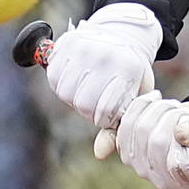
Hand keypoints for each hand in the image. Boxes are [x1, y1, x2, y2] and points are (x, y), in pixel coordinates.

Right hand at [47, 3, 161, 135]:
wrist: (124, 34)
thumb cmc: (130, 73)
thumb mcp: (134, 97)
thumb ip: (117, 127)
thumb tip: (100, 154)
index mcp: (128, 69)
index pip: (104, 113)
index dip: (105, 119)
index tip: (111, 110)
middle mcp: (105, 55)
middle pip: (83, 104)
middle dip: (89, 109)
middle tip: (98, 99)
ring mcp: (84, 47)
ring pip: (66, 93)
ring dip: (75, 96)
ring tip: (88, 87)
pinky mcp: (66, 43)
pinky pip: (54, 78)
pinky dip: (62, 83)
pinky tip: (76, 77)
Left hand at [116, 92, 188, 188]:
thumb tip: (180, 134)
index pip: (180, 163)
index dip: (186, 136)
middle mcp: (163, 182)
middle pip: (157, 143)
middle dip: (172, 116)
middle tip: (183, 110)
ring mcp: (142, 168)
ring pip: (140, 129)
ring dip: (158, 109)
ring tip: (172, 106)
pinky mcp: (126, 150)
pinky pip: (127, 123)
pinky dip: (142, 105)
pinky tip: (155, 100)